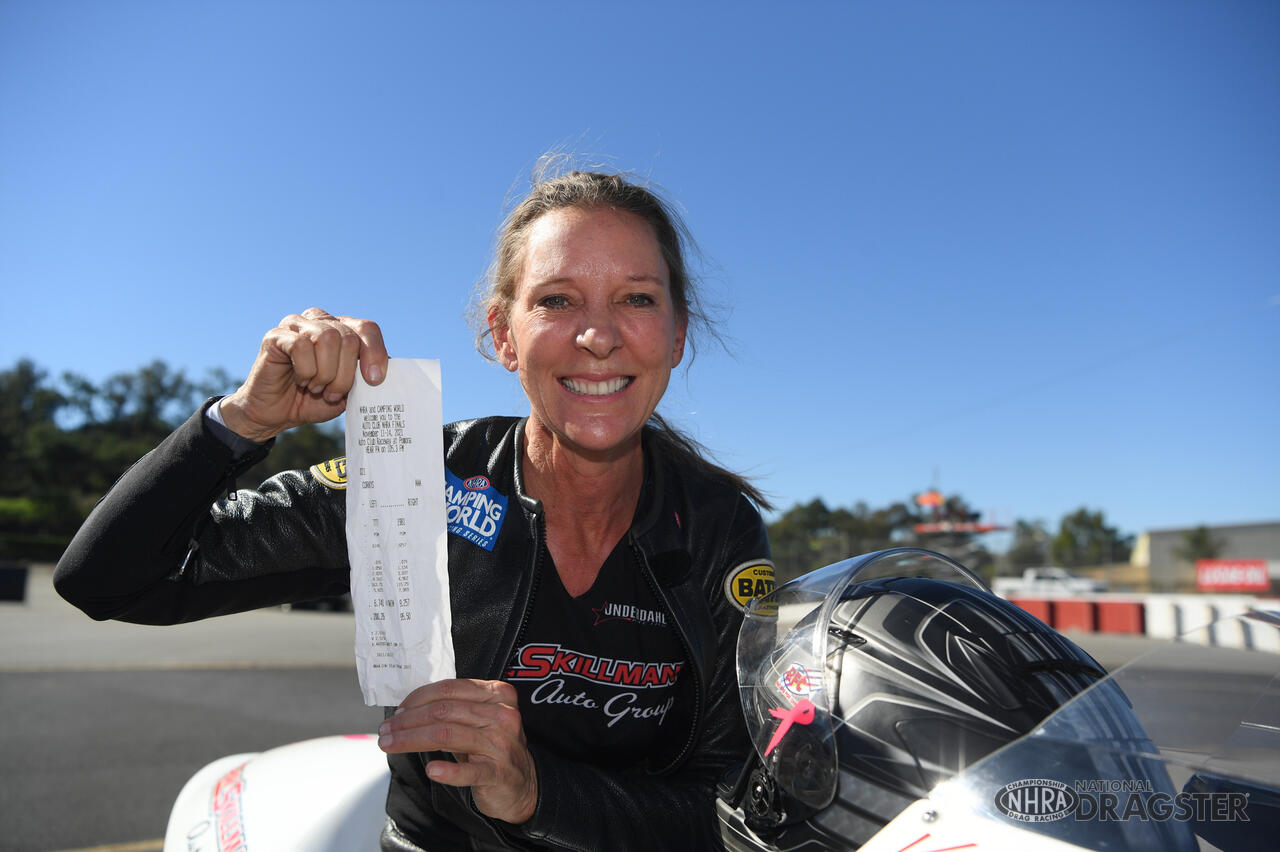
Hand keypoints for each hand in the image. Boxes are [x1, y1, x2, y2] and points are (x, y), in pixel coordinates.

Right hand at [219, 308, 387, 441]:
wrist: (274, 414)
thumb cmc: (311, 400)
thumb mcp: (347, 392)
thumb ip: (365, 377)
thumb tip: (391, 366)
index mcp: (341, 330)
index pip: (367, 328)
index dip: (375, 352)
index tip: (374, 380)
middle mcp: (320, 321)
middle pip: (349, 338)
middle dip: (346, 374)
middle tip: (332, 393)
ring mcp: (297, 325)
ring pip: (327, 338)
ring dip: (325, 373)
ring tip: (316, 387)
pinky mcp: (276, 336)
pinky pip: (302, 346)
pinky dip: (306, 370)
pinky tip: (300, 380)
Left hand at [378, 679, 537, 824]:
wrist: (523, 785)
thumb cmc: (494, 748)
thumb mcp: (480, 721)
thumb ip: (454, 709)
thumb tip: (407, 710)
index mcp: (497, 694)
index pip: (450, 689)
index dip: (418, 698)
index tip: (397, 711)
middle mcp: (502, 715)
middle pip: (445, 711)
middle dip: (408, 720)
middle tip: (386, 730)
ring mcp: (502, 744)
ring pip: (448, 735)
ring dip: (412, 740)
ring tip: (390, 745)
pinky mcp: (498, 773)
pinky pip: (469, 770)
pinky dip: (448, 770)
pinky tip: (431, 770)